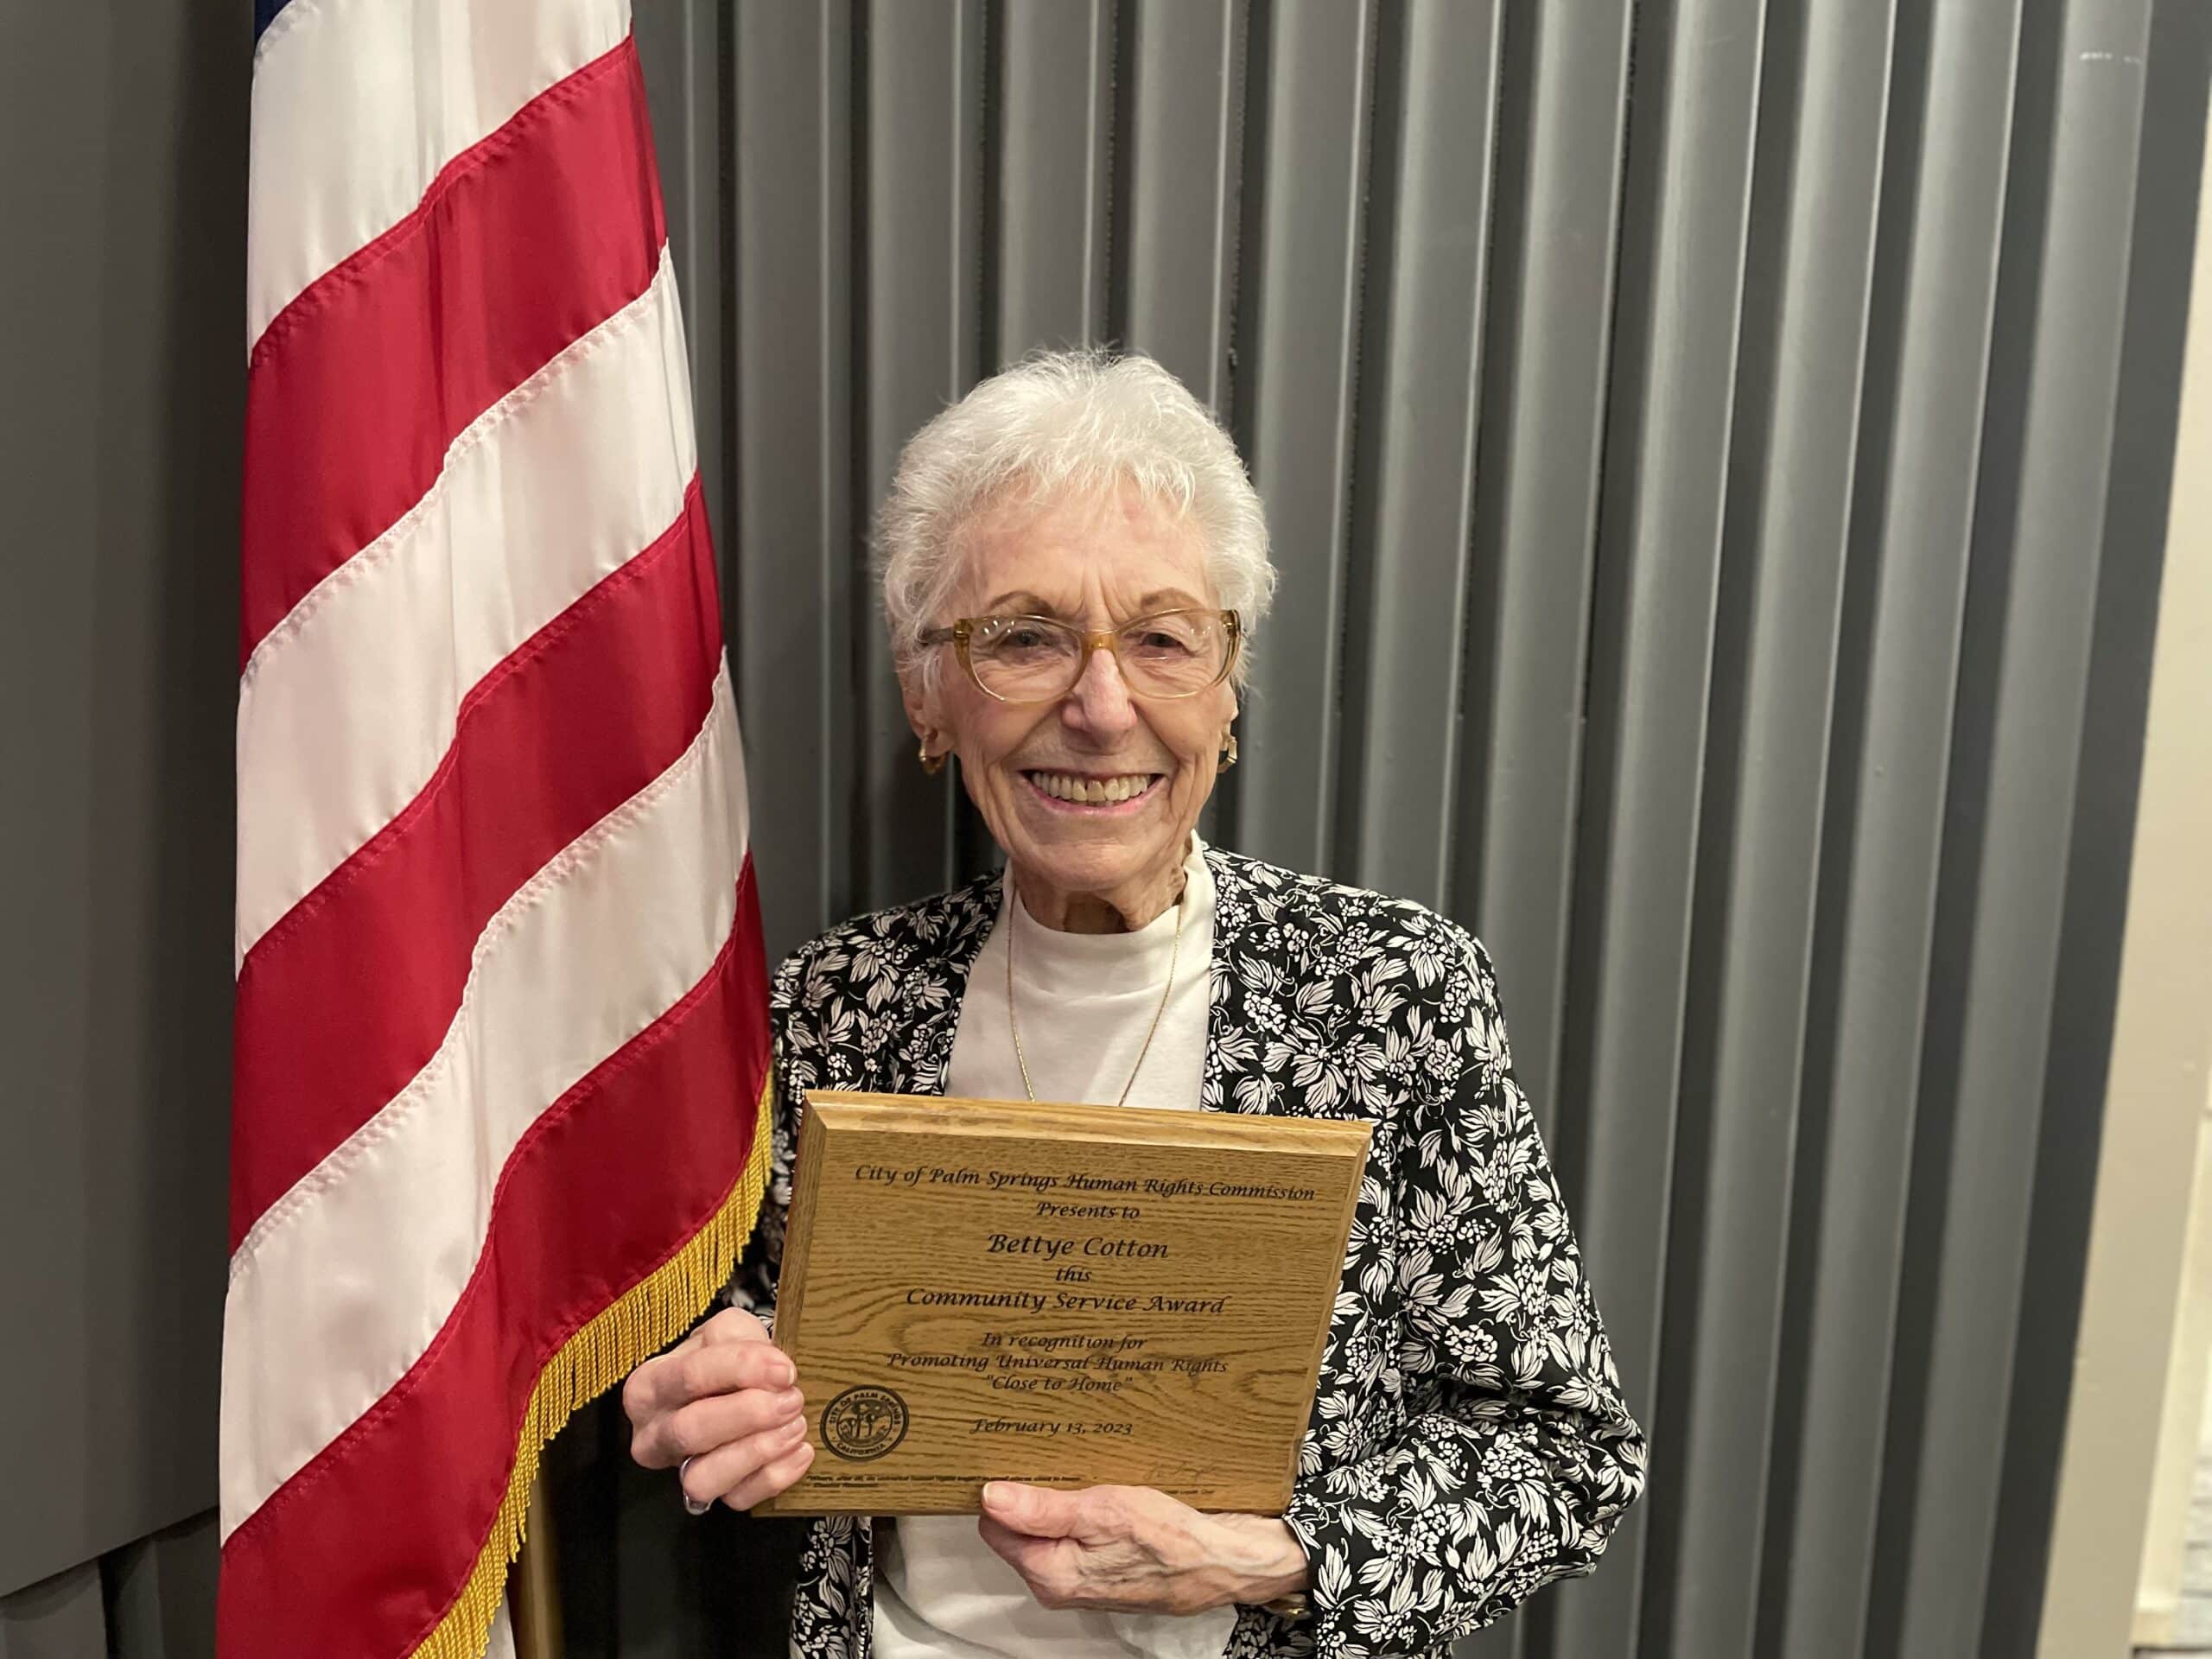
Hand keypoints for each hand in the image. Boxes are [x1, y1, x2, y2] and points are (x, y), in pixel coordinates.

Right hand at [620, 1308, 812, 1510]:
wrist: (731, 1389)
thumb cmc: (723, 1360)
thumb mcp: (726, 1331)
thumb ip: (739, 1338)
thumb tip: (770, 1367)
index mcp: (649, 1386)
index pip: (690, 1377)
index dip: (742, 1371)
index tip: (783, 1369)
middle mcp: (653, 1434)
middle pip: (691, 1431)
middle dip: (749, 1415)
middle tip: (792, 1399)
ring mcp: (678, 1470)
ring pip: (703, 1478)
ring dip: (757, 1451)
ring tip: (795, 1426)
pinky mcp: (708, 1497)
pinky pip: (737, 1498)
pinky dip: (774, 1476)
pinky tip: (799, 1450)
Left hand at [977, 1482, 1307, 1614]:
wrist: (1223, 1562)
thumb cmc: (1171, 1539)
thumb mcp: (1104, 1511)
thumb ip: (1043, 1509)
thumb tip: (990, 1498)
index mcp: (1049, 1573)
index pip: (994, 1526)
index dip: (1001, 1489)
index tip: (1012, 1458)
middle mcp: (1058, 1585)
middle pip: (1018, 1530)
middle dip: (1030, 1494)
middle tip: (1049, 1456)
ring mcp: (1081, 1580)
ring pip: (1048, 1531)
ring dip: (1057, 1501)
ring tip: (1078, 1469)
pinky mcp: (1102, 1571)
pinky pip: (1074, 1537)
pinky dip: (1080, 1512)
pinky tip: (1099, 1491)